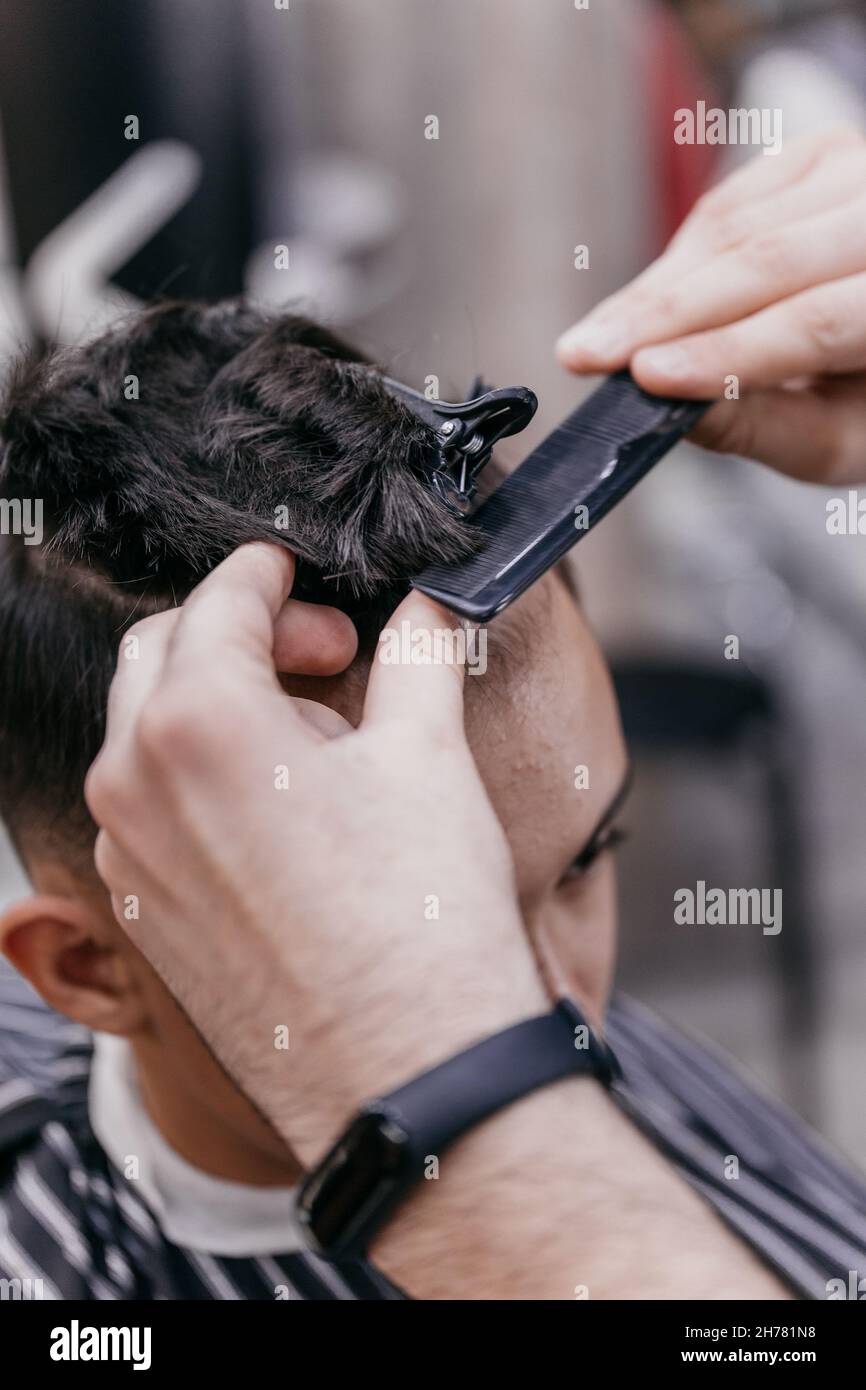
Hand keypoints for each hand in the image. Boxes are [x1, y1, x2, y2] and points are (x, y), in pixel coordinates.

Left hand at [85, 544, 545, 1164]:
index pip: (217, 600)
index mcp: (196, 721)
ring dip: (219, 705)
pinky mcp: (140, 912)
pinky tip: (284, 814)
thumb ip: (418, 654)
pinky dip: (201, 779)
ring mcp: (127, 855)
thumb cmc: (420, 916)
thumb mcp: (428, 755)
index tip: (295, 568)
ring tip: (320, 745)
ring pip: (149, 733)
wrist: (405, 1075)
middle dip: (238, 630)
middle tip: (325, 651)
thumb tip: (430, 606)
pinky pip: (152, 809)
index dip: (266, 571)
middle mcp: (133, 782)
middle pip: (162, 653)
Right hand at [557, 124, 865, 484]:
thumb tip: (672, 412)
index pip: (814, 321)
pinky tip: (639, 308)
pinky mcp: (820, 155)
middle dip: (663, 312)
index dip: (722, 350)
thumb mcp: (838, 439)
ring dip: (654, 289)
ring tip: (593, 342)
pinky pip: (726, 206)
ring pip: (736, 227)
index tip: (642, 378)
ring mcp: (859, 171)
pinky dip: (676, 260)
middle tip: (583, 355)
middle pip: (767, 261)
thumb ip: (763, 427)